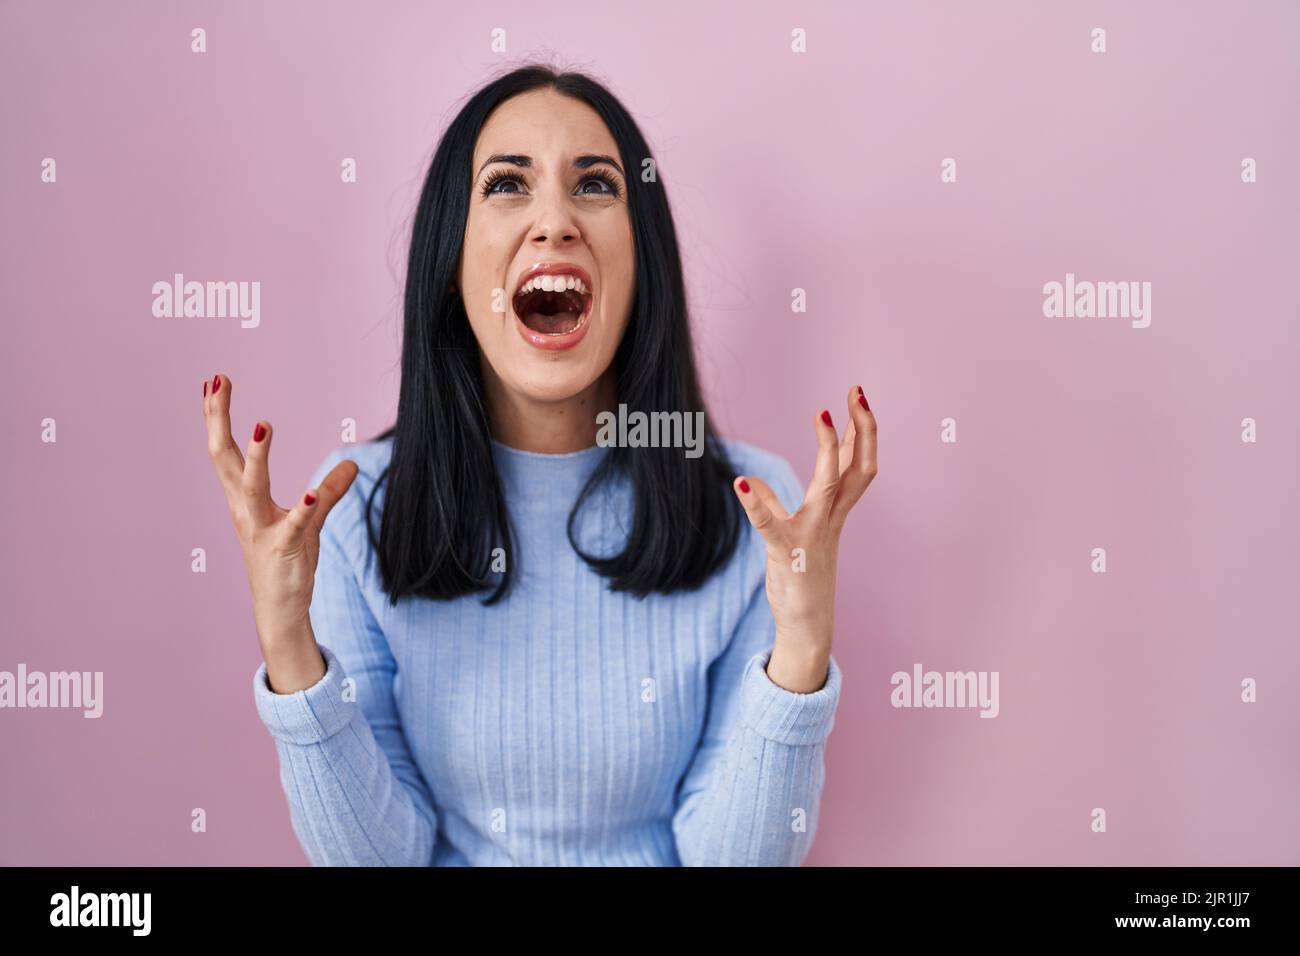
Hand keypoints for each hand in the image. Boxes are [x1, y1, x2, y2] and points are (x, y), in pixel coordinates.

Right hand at [201, 372, 357, 686]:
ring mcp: (262, 529)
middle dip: (219, 420)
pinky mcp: (285, 548)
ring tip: (262, 424)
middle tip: (218, 383)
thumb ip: (328, 491)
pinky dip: (305, 509)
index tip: (211, 381)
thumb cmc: (286, 561)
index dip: (215, 416)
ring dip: (257, 457)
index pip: (223, 450)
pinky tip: (312, 494)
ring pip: (253, 488)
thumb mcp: (309, 521)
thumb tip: (350, 463)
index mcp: (242, 499)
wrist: (279, 609)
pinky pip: (296, 525)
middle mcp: (245, 509)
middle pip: (224, 459)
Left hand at [732, 385, 876, 691]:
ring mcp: (812, 534)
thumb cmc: (801, 576)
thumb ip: (779, 501)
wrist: (808, 625)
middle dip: (862, 428)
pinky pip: (772, 524)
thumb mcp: (794, 532)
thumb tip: (756, 478)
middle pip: (858, 467)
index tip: (858, 397)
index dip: (861, 431)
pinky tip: (739, 484)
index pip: (859, 464)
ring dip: (827, 449)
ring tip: (822, 413)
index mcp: (836, 512)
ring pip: (829, 485)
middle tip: (858, 393)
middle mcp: (831, 518)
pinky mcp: (786, 551)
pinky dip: (757, 504)